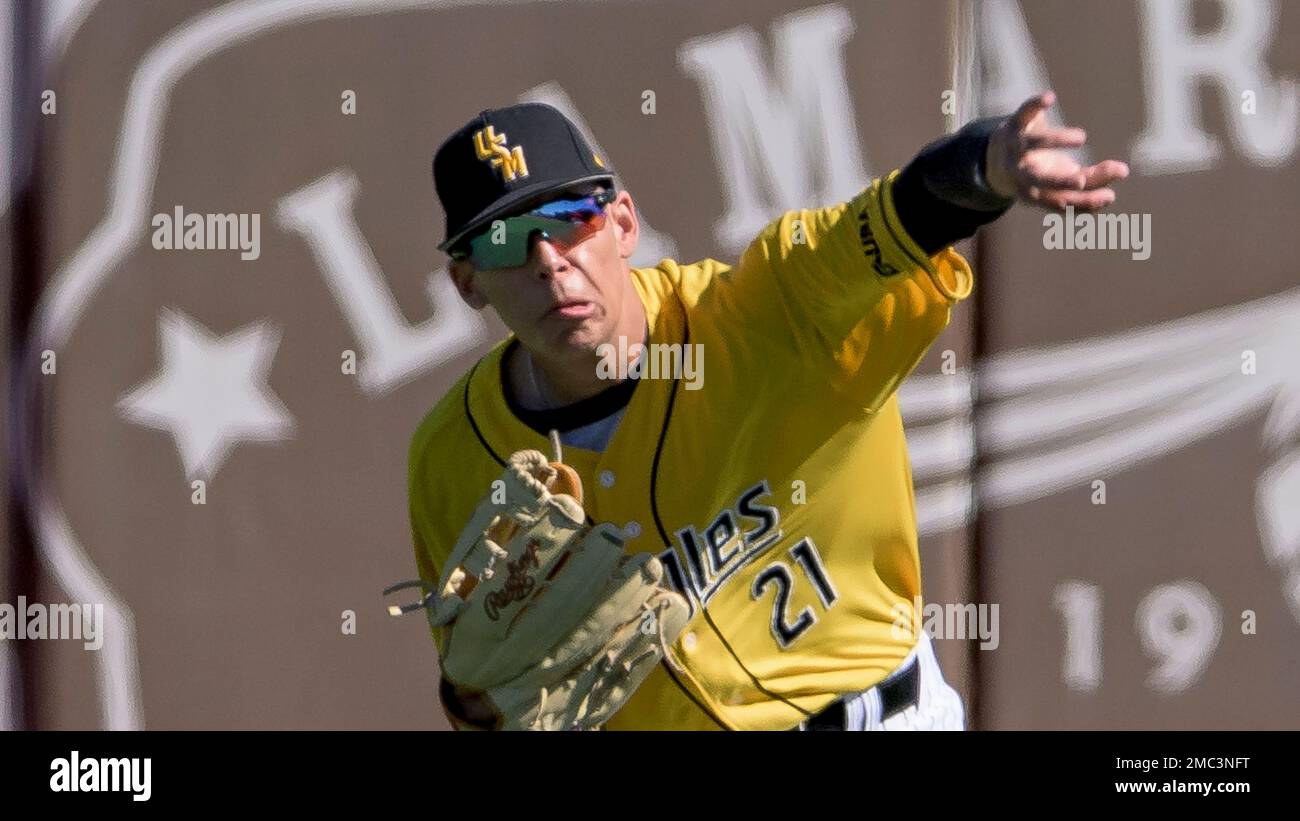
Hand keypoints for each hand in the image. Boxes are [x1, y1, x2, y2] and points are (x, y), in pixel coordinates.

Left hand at [984, 91, 1129, 211]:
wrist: (995, 158)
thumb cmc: (1041, 171)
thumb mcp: (1064, 178)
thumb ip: (1094, 177)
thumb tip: (1125, 170)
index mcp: (1036, 193)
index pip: (1061, 201)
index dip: (1085, 202)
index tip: (1110, 196)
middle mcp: (1022, 173)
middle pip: (1038, 181)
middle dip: (1058, 181)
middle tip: (1081, 180)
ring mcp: (1016, 148)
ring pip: (1033, 144)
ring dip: (1056, 141)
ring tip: (1082, 138)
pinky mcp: (1014, 125)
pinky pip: (1023, 114)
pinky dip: (1035, 105)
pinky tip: (1050, 98)